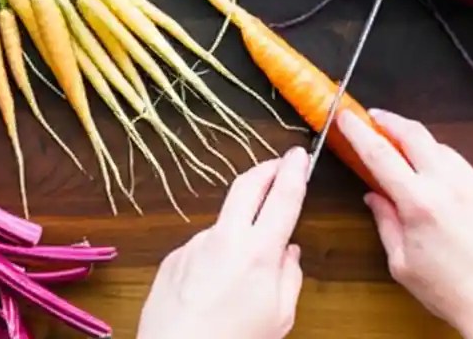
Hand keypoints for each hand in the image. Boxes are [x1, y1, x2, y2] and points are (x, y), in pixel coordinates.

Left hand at [136, 146, 308, 338]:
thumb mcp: (279, 317)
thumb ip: (290, 278)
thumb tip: (290, 252)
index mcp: (258, 252)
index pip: (283, 197)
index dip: (294, 171)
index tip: (299, 154)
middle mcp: (225, 238)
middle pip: (247, 185)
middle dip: (265, 169)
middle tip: (278, 165)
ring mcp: (195, 244)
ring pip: (224, 223)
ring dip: (237, 228)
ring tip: (242, 268)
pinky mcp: (173, 257)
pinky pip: (202, 248)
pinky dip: (214, 256)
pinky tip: (213, 286)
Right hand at [340, 109, 472, 338]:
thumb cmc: (450, 292)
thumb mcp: (401, 263)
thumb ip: (385, 222)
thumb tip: (374, 196)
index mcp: (420, 204)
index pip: (380, 154)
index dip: (359, 131)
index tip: (347, 117)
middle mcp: (450, 186)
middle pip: (415, 134)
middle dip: (391, 121)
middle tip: (376, 118)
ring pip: (442, 148)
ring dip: (420, 144)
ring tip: (406, 154)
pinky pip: (465, 167)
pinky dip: (446, 166)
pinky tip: (439, 183)